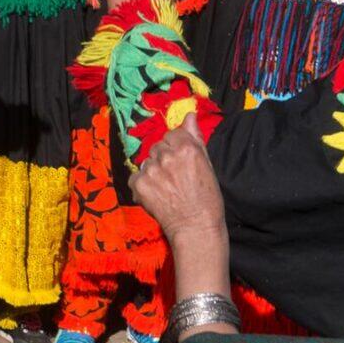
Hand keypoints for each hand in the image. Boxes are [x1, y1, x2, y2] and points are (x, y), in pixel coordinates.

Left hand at [127, 113, 225, 244]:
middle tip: (175, 178)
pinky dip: (142, 185)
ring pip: (147, 161)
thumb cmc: (207, 198)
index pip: (172, 135)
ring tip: (167, 188)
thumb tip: (190, 115)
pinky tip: (156, 195)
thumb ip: (195, 138)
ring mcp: (151, 170)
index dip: (177, 148)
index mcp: (186, 147)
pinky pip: (136, 177)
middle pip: (158, 147)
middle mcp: (167, 155)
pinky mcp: (140, 184)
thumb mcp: (207, 165)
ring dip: (153, 171)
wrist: (195, 227)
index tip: (182, 162)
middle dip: (164, 159)